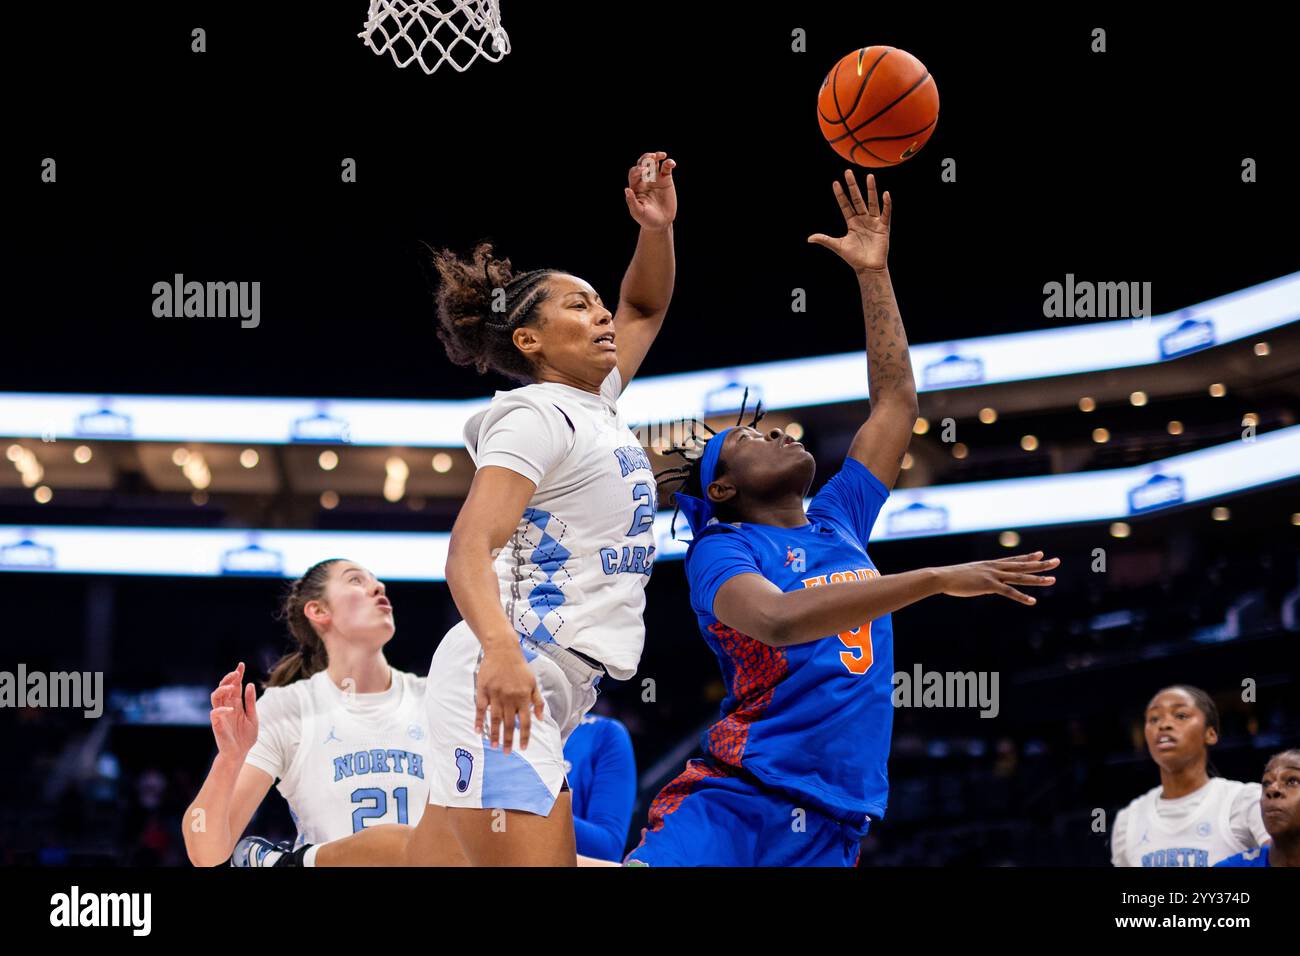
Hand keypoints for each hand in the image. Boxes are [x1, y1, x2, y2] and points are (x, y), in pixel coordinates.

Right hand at [209, 661, 257, 758]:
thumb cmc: (246, 736)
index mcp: (236, 704)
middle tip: (236, 672)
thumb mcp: (253, 716)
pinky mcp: (217, 724)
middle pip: (224, 687)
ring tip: (233, 686)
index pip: (235, 686)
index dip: (237, 675)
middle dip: (229, 678)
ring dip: (223, 689)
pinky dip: (221, 709)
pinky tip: (231, 709)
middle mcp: (227, 706)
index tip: (241, 665)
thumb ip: (251, 702)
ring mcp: (221, 714)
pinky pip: (215, 713)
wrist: (240, 753)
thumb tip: (250, 684)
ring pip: (215, 696)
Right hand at [475, 644, 544, 754]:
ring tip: (493, 746)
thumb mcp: (533, 682)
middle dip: (508, 740)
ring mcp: (496, 695)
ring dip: (494, 734)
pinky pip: (480, 709)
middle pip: (509, 724)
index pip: (525, 722)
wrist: (503, 650)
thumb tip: (541, 719)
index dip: (524, 736)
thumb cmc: (519, 667)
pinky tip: (477, 731)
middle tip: (506, 753)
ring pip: (495, 719)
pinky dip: (478, 720)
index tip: (523, 748)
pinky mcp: (483, 690)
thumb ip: (538, 701)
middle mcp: (510, 698)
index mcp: (524, 697)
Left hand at [624, 151, 676, 230]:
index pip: (634, 173)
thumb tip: (627, 190)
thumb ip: (632, 202)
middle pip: (643, 163)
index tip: (643, 170)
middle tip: (651, 157)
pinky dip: (669, 163)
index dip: (637, 170)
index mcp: (635, 186)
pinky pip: (667, 168)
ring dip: (657, 156)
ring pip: (654, 162)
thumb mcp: (638, 212)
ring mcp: (655, 178)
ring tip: (661, 155)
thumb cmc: (647, 219)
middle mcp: (644, 180)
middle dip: (646, 158)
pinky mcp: (666, 179)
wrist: (661, 223)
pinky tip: (671, 163)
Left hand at [808, 169, 890, 271]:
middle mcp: (862, 219)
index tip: (835, 183)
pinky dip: (886, 204)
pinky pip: (886, 213)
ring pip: (872, 202)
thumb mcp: (838, 246)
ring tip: (869, 176)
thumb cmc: (854, 258)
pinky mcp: (883, 227)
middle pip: (857, 199)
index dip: (840, 195)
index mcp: (852, 222)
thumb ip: (825, 240)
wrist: (868, 268)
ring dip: (871, 190)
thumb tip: (809, 238)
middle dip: (853, 186)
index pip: (845, 205)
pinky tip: (885, 194)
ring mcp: (873, 222)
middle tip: (848, 172)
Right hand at [937, 551, 1059, 604]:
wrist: (942, 577)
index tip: (1041, 554)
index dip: (1028, 557)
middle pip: (1023, 565)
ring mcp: (993, 575)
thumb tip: (985, 585)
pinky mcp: (989, 585)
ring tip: (1052, 580)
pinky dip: (1021, 597)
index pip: (1014, 560)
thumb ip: (981, 579)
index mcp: (991, 564)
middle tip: (1057, 561)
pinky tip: (1032, 601)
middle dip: (1041, 564)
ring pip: (1020, 577)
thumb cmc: (953, 578)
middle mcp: (995, 567)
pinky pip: (1009, 592)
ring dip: (1037, 579)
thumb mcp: (970, 576)